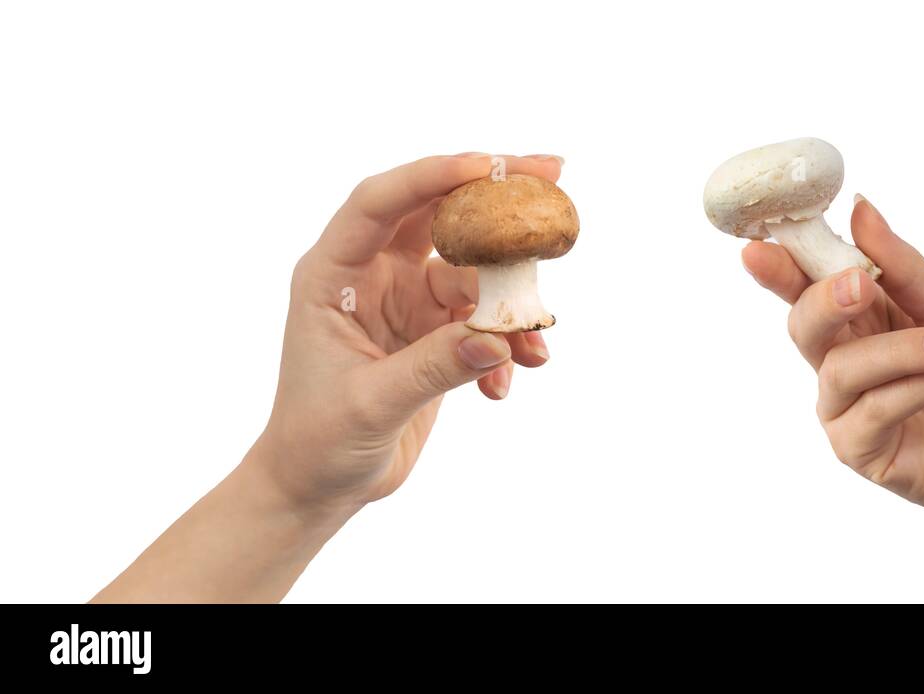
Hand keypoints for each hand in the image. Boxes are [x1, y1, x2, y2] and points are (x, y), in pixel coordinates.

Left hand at [253, 153, 561, 512]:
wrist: (318, 485)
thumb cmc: (317, 441)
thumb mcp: (370, 404)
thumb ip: (433, 367)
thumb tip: (498, 339)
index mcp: (334, 273)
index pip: (380, 204)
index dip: (432, 176)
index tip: (489, 165)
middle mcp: (372, 274)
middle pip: (439, 214)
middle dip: (495, 200)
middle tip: (553, 177)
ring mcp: (406, 300)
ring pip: (475, 273)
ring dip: (512, 303)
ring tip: (536, 345)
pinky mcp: (434, 333)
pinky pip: (484, 321)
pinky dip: (504, 347)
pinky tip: (502, 389)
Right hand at [743, 195, 923, 601]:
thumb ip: (902, 266)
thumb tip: (859, 207)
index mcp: (861, 319)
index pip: (805, 286)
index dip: (779, 265)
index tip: (760, 244)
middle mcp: (844, 362)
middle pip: (803, 324)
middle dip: (824, 299)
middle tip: (860, 283)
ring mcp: (847, 410)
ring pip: (841, 369)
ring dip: (902, 351)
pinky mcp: (861, 452)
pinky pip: (870, 413)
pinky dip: (916, 388)